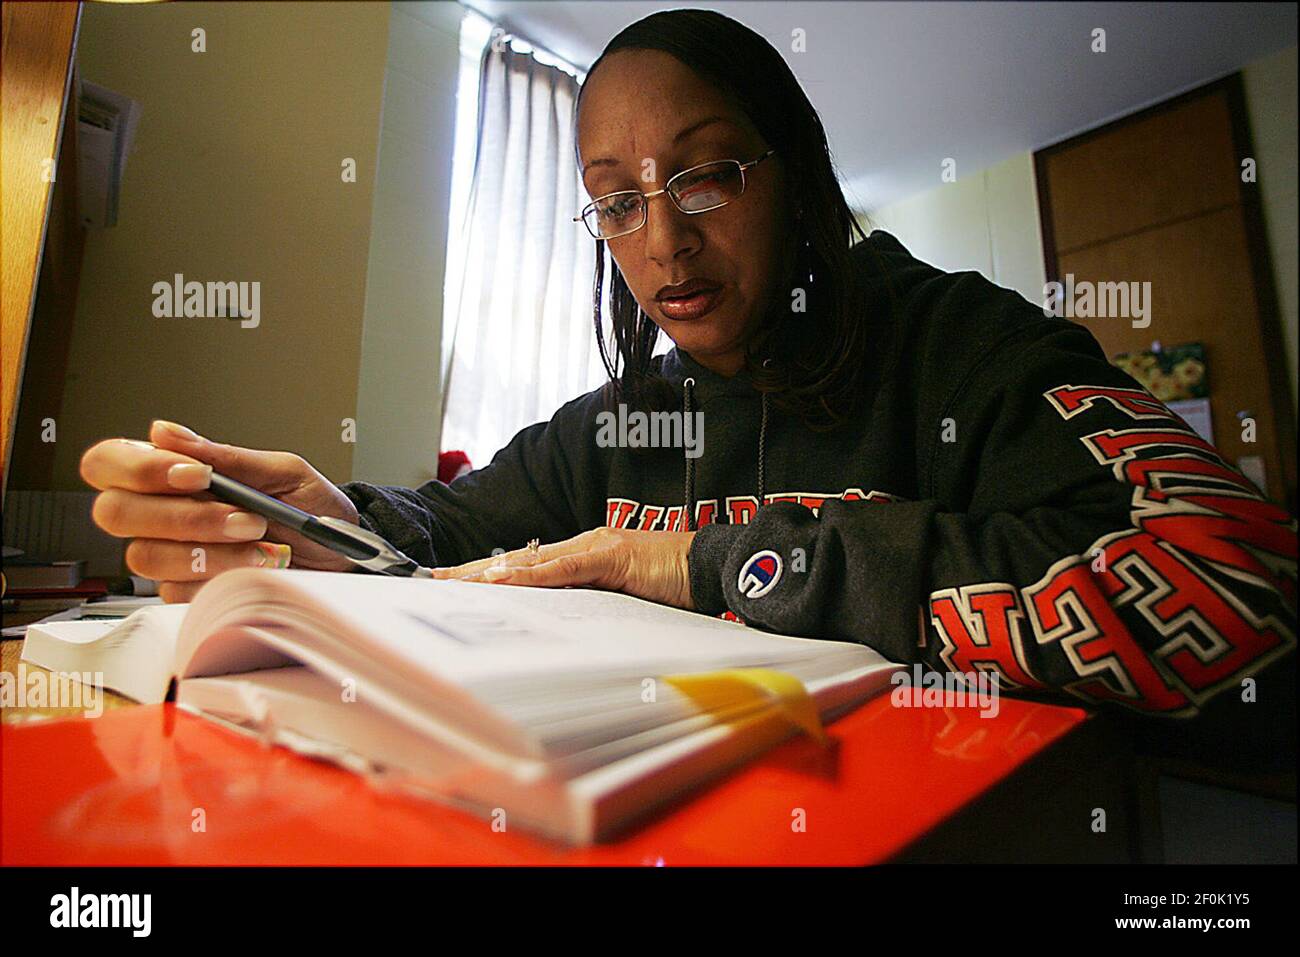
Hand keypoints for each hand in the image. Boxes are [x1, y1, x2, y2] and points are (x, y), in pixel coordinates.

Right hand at [81, 420, 359, 601]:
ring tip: (263, 540)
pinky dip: (225, 575)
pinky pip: (179, 591)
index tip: (197, 475)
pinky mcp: (185, 594)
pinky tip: (261, 564)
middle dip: (183, 515)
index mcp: (171, 475)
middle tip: (243, 515)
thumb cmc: (311, 507)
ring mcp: (169, 557)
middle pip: (115, 513)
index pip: (109, 463)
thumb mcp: (281, 472)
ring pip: (147, 557)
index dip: (139, 470)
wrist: (343, 555)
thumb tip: (164, 432)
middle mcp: (159, 515)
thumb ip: (225, 457)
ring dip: (210, 549)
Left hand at [431, 527, 696, 610]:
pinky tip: (501, 579)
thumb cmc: (676, 584)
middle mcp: (584, 546)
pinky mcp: (612, 555)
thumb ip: (594, 605)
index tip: (453, 586)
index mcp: (585, 557)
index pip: (527, 567)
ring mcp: (596, 547)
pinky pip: (564, 568)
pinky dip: (531, 574)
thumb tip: (559, 629)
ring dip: (489, 571)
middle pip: (518, 559)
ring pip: (532, 560)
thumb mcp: (626, 600)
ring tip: (451, 581)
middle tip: (431, 581)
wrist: (714, 565)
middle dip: (473, 571)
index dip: (489, 574)